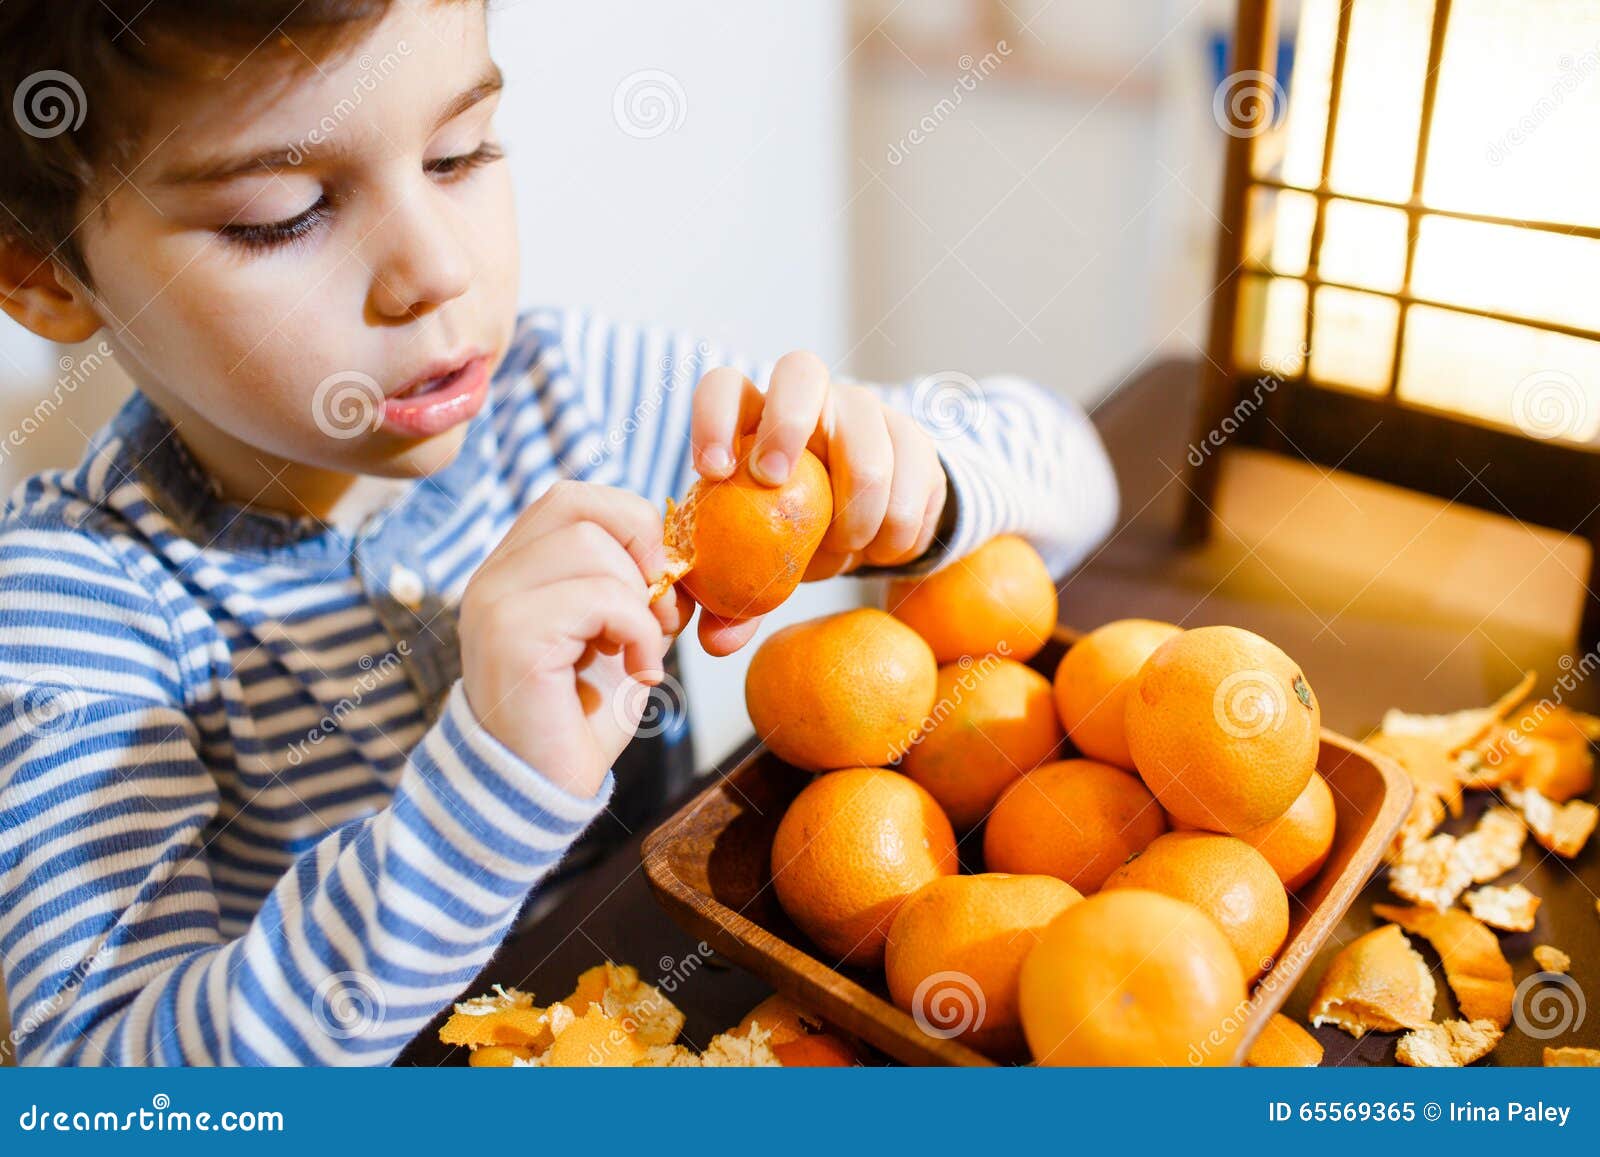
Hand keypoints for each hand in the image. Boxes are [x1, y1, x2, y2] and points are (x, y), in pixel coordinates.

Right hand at [458, 481, 692, 796]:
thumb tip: (674, 548)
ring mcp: (494, 603)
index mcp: (513, 569)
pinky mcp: (512, 637)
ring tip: (640, 652)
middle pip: (580, 506)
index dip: (630, 522)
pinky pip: (600, 598)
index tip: (658, 579)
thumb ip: (632, 585)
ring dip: (639, 601)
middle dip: (641, 550)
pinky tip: (639, 674)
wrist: (541, 791)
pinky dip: (639, 633)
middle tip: (659, 610)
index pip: (571, 498)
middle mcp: (492, 578)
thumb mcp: (616, 635)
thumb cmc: (578, 717)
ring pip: (592, 548)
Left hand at [685, 350, 946, 655]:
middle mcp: (812, 399)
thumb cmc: (793, 538)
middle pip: (801, 369)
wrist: (871, 526)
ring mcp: (868, 412)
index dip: (714, 418)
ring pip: (870, 438)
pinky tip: (884, 548)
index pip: (726, 389)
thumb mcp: (760, 567)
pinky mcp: (918, 439)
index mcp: (756, 418)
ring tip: (848, 548)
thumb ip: (736, 601)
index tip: (713, 471)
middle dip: (787, 422)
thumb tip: (716, 642)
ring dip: (858, 509)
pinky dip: (899, 530)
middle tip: (774, 483)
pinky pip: (916, 481)